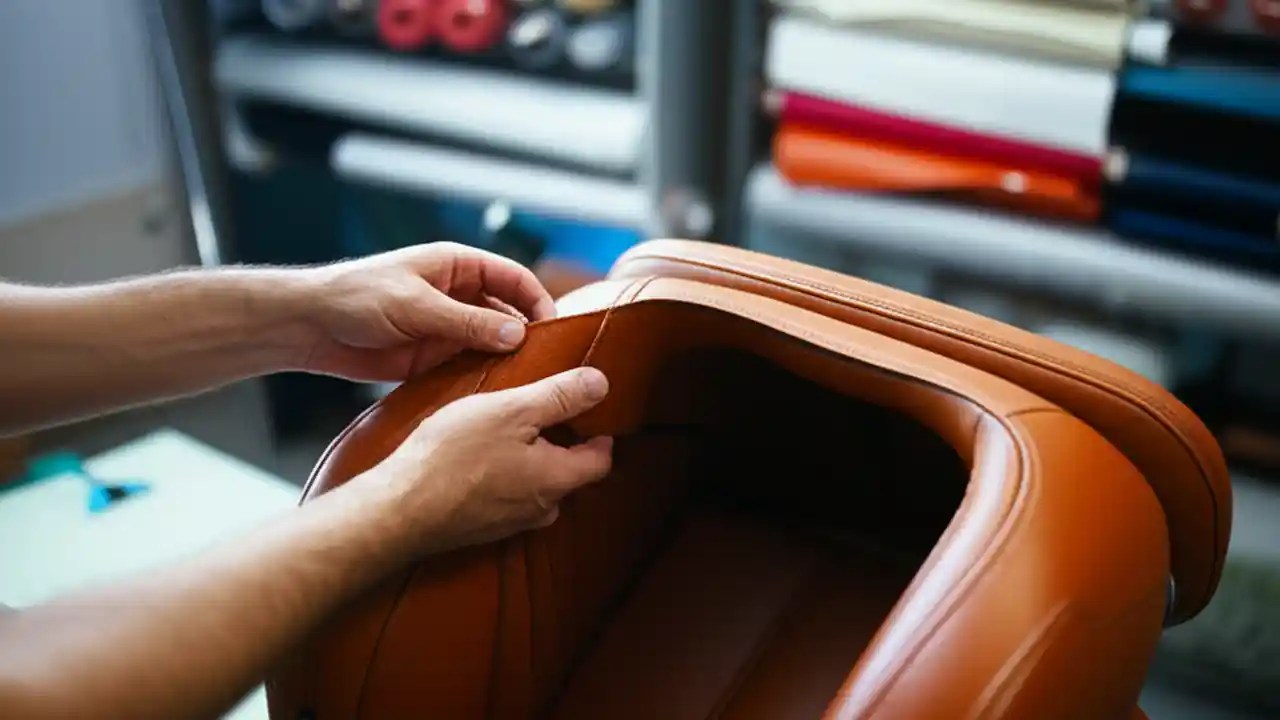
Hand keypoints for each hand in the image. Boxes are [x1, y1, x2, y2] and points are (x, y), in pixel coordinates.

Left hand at [294, 243, 556, 380]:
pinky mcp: (433, 357)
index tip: (555, 330)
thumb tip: (517, 336)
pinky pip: (468, 367)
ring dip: (506, 362)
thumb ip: (468, 322)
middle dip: (527, 336)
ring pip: (491, 344)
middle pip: (509, 314)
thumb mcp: (417, 305)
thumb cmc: (357, 296)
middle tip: (547, 366)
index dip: (538, 301)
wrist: (310, 327)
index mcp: (458, 266)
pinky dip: (482, 379)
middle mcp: (459, 295)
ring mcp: (447, 327)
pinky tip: (494, 397)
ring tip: (527, 385)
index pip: (514, 279)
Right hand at [361, 367, 612, 555]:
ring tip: (508, 433)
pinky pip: (506, 498)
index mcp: (556, 480)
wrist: (398, 510)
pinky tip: (478, 458)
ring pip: (536, 487)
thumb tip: (602, 384)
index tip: (593, 412)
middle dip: (564, 445)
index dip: (601, 433)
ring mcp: (510, 523)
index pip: (601, 460)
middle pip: (569, 474)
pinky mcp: (481, 528)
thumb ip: (559, 397)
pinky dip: (502, 477)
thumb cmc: (452, 458)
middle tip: (547, 415)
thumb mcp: (511, 411)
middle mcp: (540, 509)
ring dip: (530, 461)